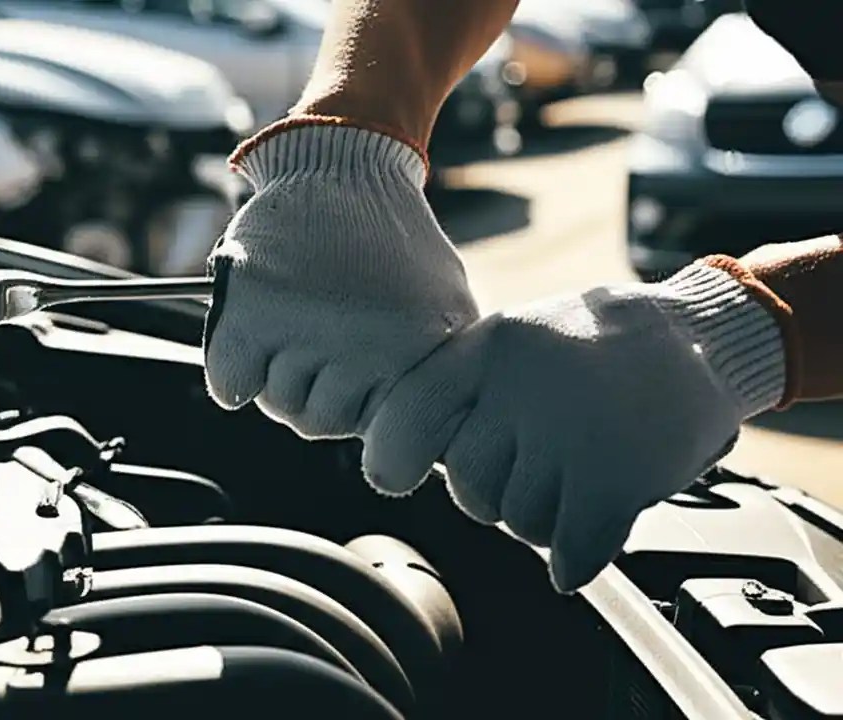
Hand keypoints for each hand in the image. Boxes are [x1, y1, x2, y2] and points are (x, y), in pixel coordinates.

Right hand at [204, 124, 478, 438]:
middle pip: (316, 422)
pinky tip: (255, 332)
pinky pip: (229, 385)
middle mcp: (358, 349)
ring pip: (274, 403)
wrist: (341, 164)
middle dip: (314, 386)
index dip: (359, 399)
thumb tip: (421, 444)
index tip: (358, 360)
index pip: (370, 431)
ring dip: (276, 373)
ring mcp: (299, 330)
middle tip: (319, 335)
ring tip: (294, 322)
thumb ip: (437, 374)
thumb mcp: (446, 305)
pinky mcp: (247, 311)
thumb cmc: (392, 238)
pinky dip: (232, 371)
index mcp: (410, 354)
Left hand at [362, 262, 786, 591]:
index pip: (409, 415)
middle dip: (488, 493)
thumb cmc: (595, 344)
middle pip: (466, 481)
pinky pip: (570, 547)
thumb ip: (461, 389)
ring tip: (570, 482)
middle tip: (526, 473)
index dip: (391, 457)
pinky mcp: (617, 477)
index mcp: (488, 348)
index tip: (396, 476)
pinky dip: (575, 558)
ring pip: (518, 520)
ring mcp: (571, 433)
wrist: (700, 336)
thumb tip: (404, 458)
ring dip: (541, 519)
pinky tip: (583, 541)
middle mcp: (523, 388)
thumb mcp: (514, 337)